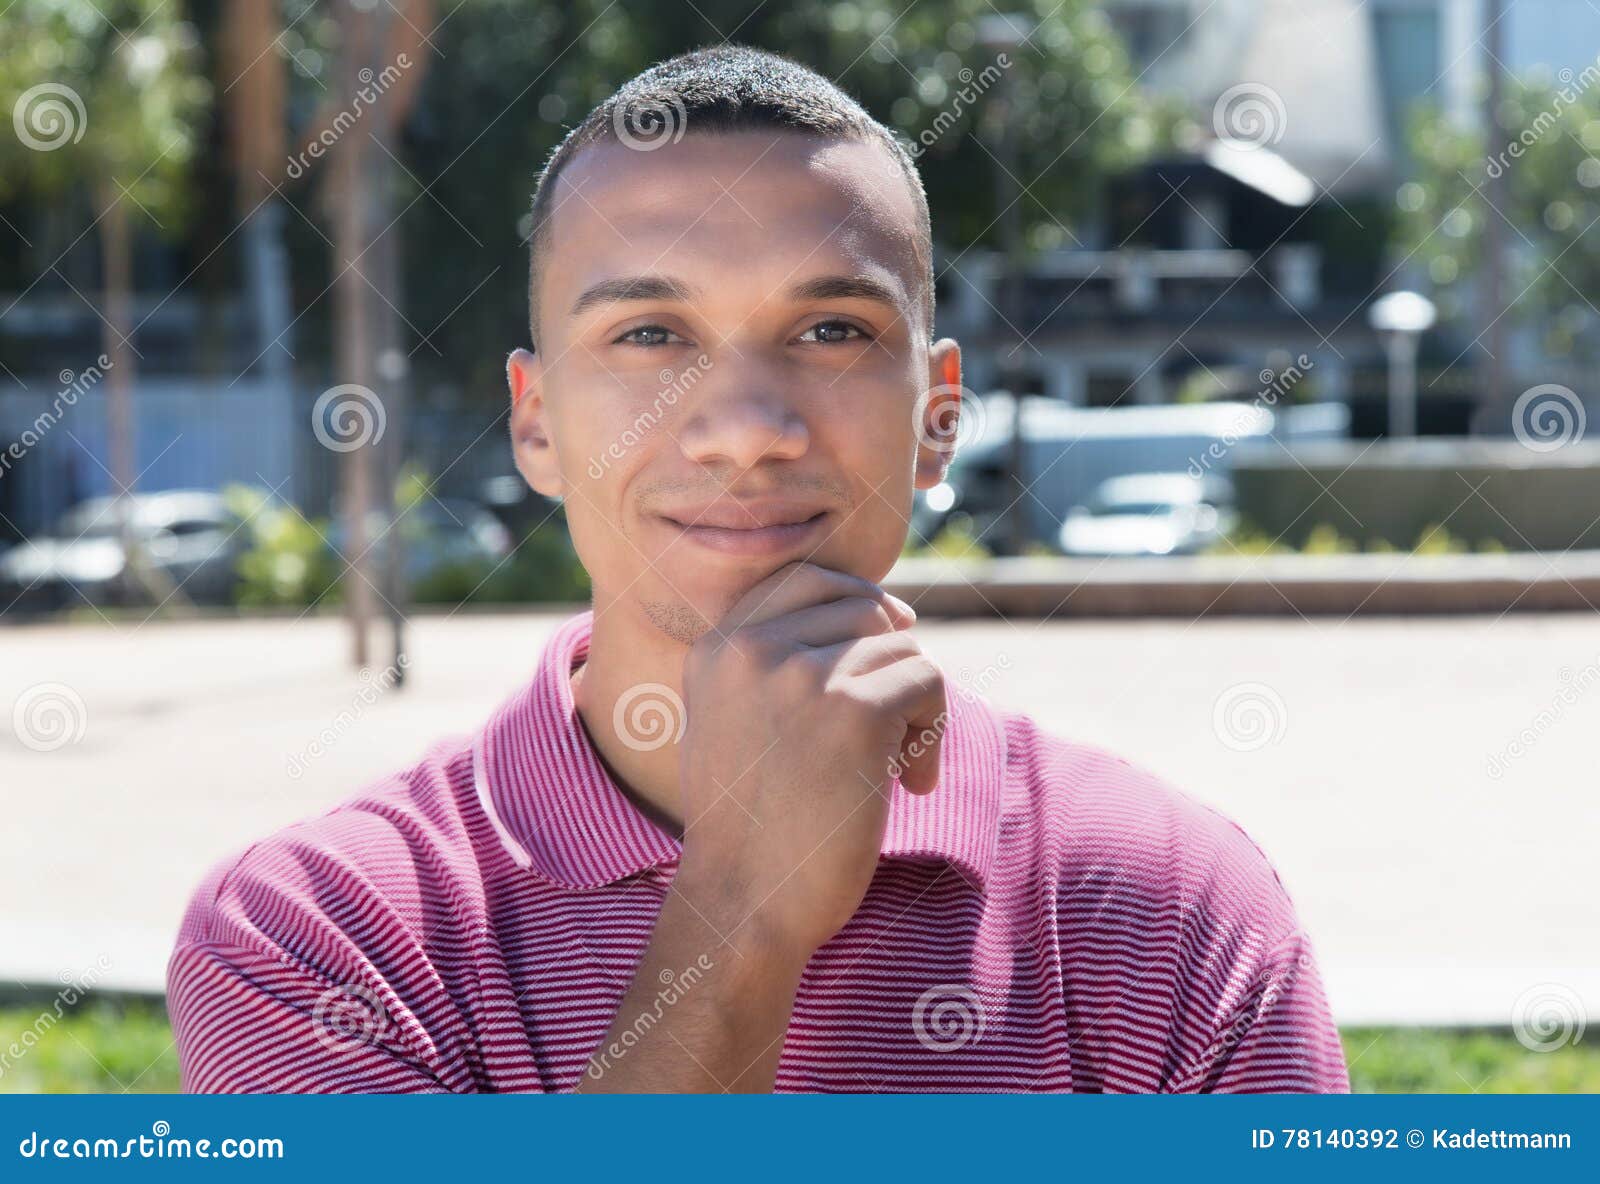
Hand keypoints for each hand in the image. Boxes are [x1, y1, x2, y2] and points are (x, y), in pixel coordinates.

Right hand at [674, 560, 946, 959]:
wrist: (744, 903)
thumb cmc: (750, 826)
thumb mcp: (733, 721)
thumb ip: (778, 661)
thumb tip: (889, 608)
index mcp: (716, 646)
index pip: (807, 579)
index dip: (858, 607)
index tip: (882, 650)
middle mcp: (752, 646)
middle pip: (864, 609)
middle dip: (888, 664)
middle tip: (890, 734)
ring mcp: (803, 673)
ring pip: (902, 648)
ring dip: (912, 708)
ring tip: (895, 769)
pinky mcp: (855, 709)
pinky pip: (927, 682)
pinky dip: (932, 733)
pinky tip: (910, 785)